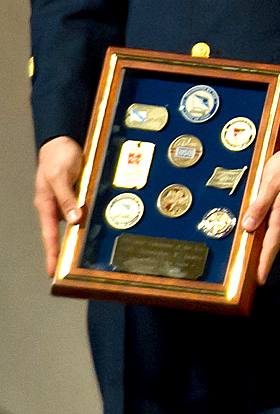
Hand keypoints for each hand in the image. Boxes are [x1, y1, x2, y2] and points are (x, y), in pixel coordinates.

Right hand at [33, 137, 83, 272]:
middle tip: (72, 271)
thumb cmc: (57, 157)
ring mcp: (67, 201)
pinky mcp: (78, 195)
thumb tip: (74, 219)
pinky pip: (83, 211)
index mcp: (46, 204)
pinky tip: (99, 227)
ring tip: (88, 254)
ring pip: (74, 223)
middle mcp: (56, 206)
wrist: (63, 142)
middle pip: (61, 234)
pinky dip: (89, 219)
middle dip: (65, 251)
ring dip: (81, 235)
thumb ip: (67, 197)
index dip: (52, 253)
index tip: (53, 271)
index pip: (49, 235)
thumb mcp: (60, 176)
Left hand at [242, 146, 279, 280]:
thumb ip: (260, 205)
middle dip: (263, 235)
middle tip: (252, 225)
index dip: (265, 262)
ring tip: (268, 201)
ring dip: (272, 221)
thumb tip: (248, 227)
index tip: (260, 279)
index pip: (272, 244)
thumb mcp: (270, 181)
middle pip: (274, 235)